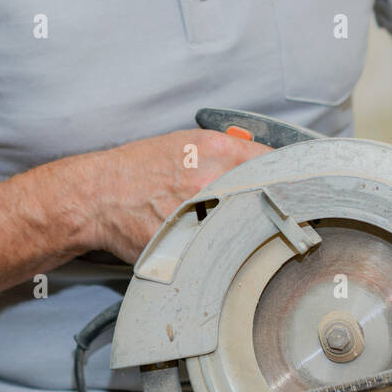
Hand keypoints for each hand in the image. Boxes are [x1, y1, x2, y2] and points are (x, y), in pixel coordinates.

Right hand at [87, 128, 271, 263]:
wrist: (99, 195)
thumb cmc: (139, 168)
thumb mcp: (185, 142)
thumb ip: (227, 149)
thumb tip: (263, 160)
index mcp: (216, 150)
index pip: (274, 162)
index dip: (286, 176)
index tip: (292, 187)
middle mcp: (213, 179)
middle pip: (266, 197)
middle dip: (269, 205)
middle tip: (270, 213)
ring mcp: (202, 214)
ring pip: (246, 226)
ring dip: (246, 229)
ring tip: (229, 228)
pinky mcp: (190, 244)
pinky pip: (219, 249)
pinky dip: (219, 248)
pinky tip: (207, 243)